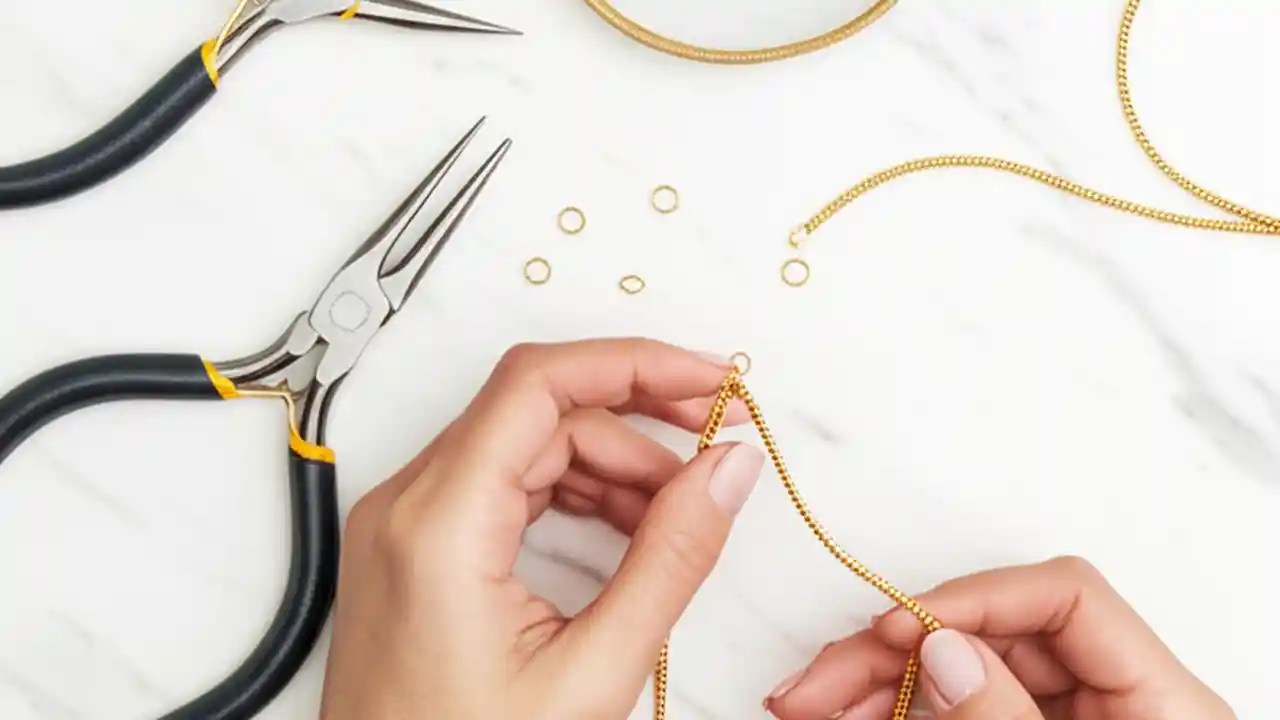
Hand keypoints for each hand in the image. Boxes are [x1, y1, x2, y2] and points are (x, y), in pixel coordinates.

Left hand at [319, 339, 764, 718]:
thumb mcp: (592, 673)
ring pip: (522, 445)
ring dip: (608, 465)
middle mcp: (405, 507)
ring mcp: (402, 526)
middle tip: (713, 449)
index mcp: (437, 526)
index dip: (635, 364)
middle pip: (537, 411)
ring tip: (674, 516)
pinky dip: (571, 495)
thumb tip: (725, 471)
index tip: (708, 381)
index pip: (538, 383)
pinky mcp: (414, 548)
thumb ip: (670, 560)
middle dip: (635, 423)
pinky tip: (624, 533)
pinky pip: (501, 486)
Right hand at [764, 557, 1234, 719]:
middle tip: (818, 686)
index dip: (975, 598)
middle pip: (994, 637)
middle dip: (892, 652)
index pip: (1068, 598)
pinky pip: (955, 713)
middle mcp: (1111, 707)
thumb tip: (941, 647)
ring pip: (959, 672)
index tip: (897, 628)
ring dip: (876, 686)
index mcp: (1158, 706)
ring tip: (809, 707)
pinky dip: (897, 716)